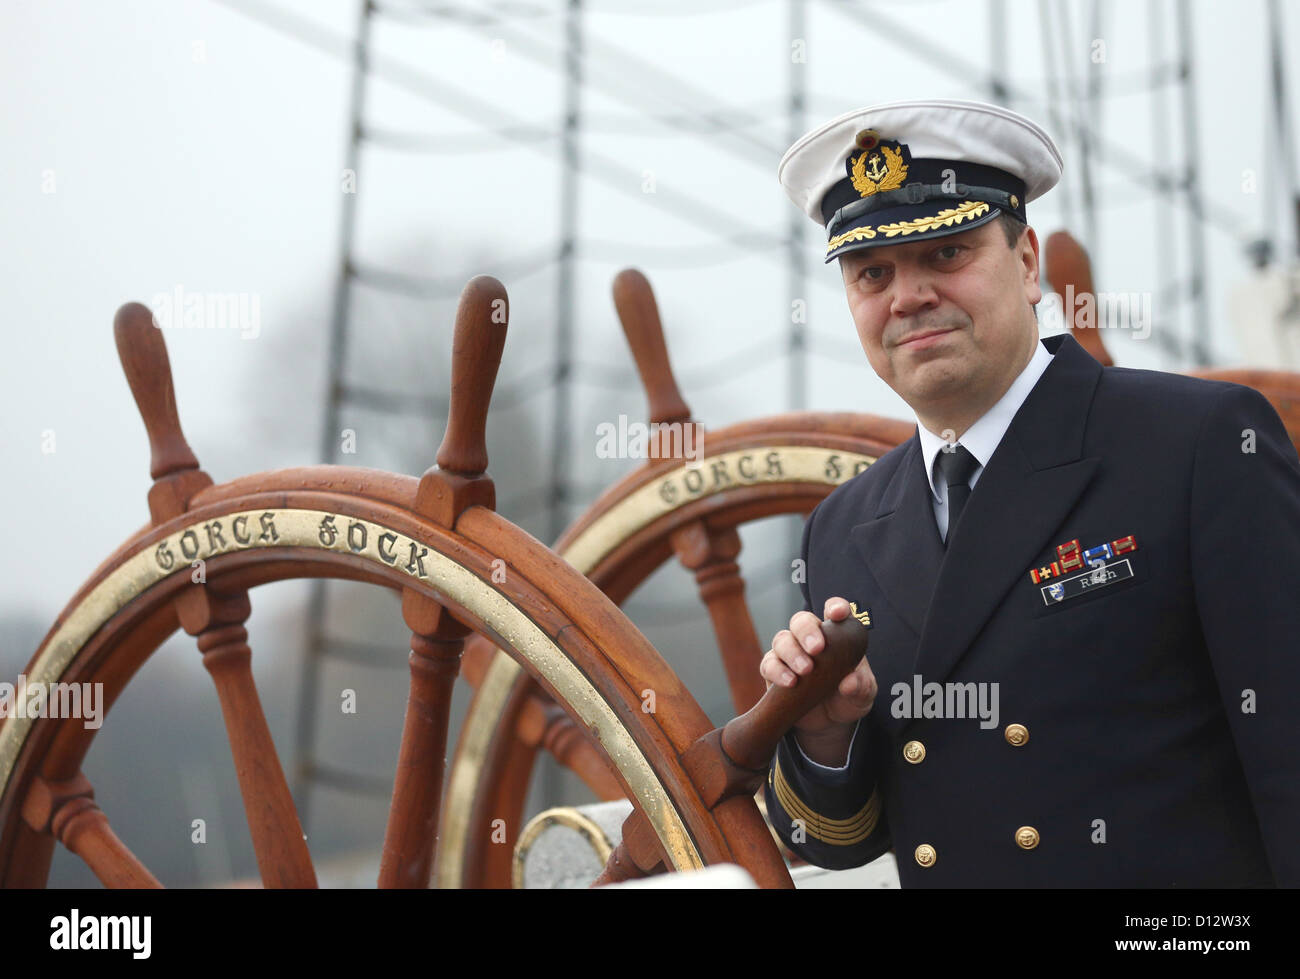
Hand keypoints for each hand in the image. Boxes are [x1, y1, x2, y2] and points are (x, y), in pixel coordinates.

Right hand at [759, 597, 876, 738]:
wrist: (830, 723)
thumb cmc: (849, 698)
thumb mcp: (863, 694)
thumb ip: (860, 686)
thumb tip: (849, 683)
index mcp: (837, 635)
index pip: (835, 611)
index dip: (836, 607)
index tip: (837, 614)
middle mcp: (811, 638)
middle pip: (801, 621)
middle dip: (807, 631)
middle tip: (817, 648)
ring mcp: (790, 653)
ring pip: (782, 639)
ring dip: (792, 652)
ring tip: (806, 671)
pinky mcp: (774, 671)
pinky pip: (769, 664)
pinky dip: (777, 671)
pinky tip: (790, 682)